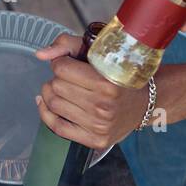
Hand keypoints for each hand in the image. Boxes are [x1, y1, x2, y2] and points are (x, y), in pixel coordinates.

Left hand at [33, 33, 150, 148]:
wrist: (145, 104)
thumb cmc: (120, 76)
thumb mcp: (100, 52)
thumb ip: (67, 45)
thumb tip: (40, 54)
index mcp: (108, 83)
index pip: (62, 68)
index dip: (61, 62)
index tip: (67, 64)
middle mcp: (103, 106)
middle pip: (56, 86)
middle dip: (57, 78)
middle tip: (68, 78)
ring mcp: (99, 126)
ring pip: (53, 104)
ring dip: (51, 94)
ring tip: (62, 89)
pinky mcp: (94, 140)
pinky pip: (57, 127)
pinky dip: (46, 114)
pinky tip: (46, 104)